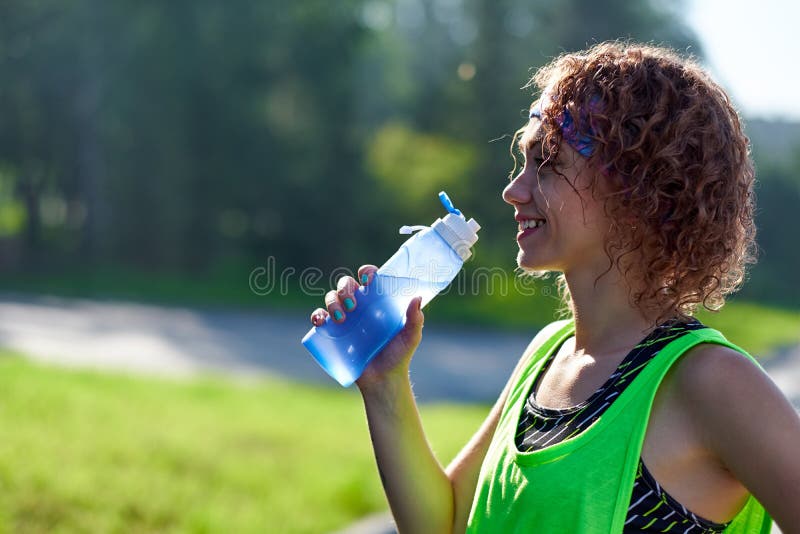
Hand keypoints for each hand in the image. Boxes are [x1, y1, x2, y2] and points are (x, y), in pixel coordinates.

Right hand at [309, 264, 424, 389]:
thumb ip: (415, 319)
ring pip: (332, 298)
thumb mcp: (410, 337)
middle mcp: (360, 306)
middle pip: (347, 285)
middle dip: (345, 288)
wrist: (382, 380)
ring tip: (341, 318)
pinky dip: (317, 315)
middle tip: (353, 305)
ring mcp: (345, 318)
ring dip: (332, 301)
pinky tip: (320, 321)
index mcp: (377, 301)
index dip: (366, 273)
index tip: (368, 280)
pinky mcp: (334, 333)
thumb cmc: (398, 355)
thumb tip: (417, 298)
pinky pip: (320, 318)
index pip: (369, 278)